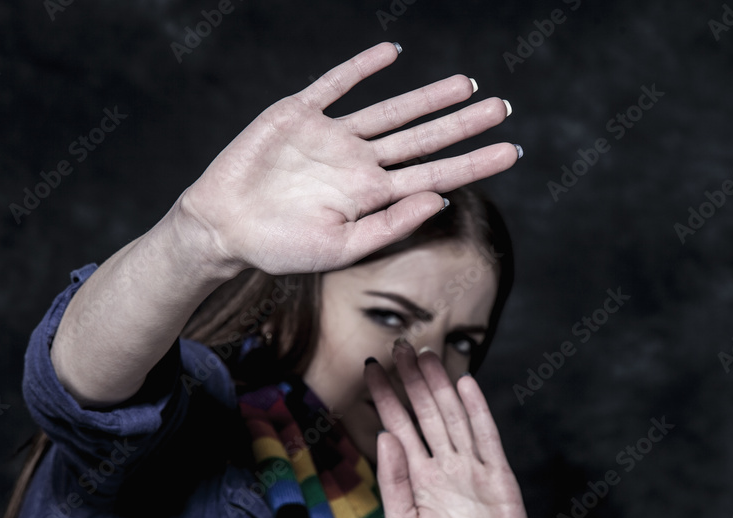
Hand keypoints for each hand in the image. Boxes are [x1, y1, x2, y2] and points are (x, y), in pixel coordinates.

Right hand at [180, 42, 517, 275]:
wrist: (221, 227)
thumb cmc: (278, 247)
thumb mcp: (340, 249)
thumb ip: (391, 225)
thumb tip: (442, 199)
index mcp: (371, 197)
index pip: (434, 175)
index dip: (474, 164)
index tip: (511, 151)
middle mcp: (358, 163)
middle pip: (422, 138)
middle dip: (463, 124)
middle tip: (503, 108)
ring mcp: (331, 137)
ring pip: (391, 110)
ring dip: (428, 96)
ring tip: (466, 83)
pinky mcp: (299, 115)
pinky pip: (336, 84)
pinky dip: (363, 67)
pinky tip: (391, 53)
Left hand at [364, 338, 536, 517]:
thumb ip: (392, 480)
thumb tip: (384, 436)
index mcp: (418, 476)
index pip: (398, 425)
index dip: (385, 396)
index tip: (371, 367)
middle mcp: (444, 465)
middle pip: (425, 412)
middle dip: (412, 379)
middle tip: (399, 345)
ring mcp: (472, 467)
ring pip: (452, 416)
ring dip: (440, 385)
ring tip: (427, 354)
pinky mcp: (499, 476)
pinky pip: (486, 436)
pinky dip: (477, 410)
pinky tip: (466, 384)